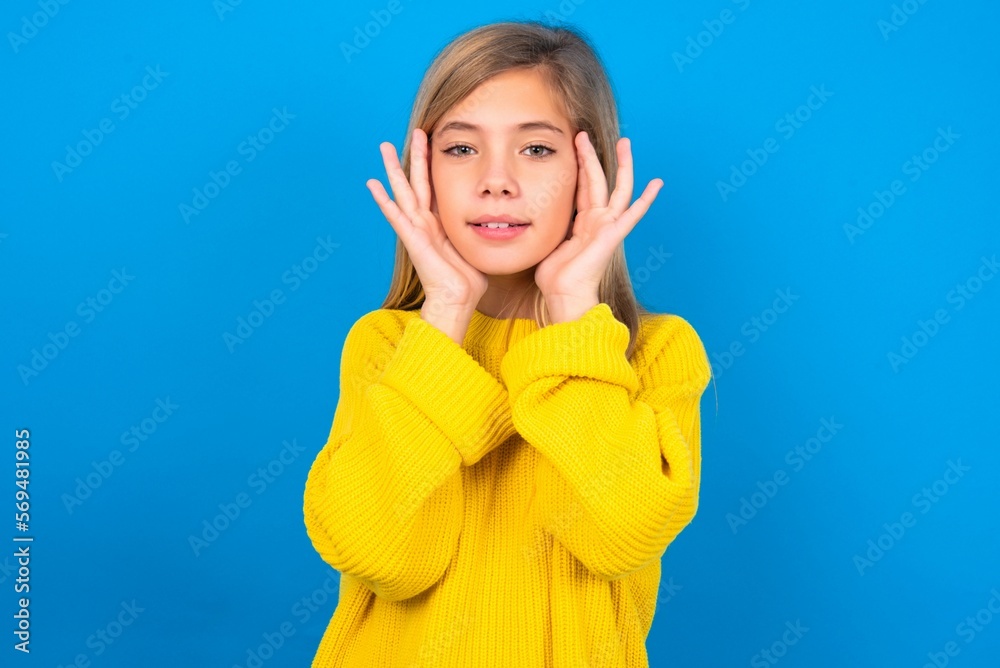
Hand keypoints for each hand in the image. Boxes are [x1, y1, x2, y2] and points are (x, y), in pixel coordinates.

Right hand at [366, 128, 488, 309]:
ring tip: (384, 148)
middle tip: (414, 130)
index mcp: (440, 223)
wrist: (457, 301)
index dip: (433, 164)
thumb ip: (479, 229)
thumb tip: (499, 218)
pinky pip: (397, 217)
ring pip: (404, 192)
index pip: (435, 186)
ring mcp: (416, 231)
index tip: (434, 141)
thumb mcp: (476, 245)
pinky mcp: (413, 241)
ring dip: (394, 169)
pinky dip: (384, 201)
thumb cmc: (468, 280)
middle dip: (415, 156)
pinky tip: (372, 185)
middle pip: (418, 182)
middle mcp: (425, 223)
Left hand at [534, 132, 662, 312]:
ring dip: (621, 165)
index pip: (583, 188)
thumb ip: (551, 226)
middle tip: (584, 134)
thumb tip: (533, 213)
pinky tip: (658, 183)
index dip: (580, 167)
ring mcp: (607, 227)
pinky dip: (646, 199)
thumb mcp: (549, 243)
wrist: (564, 296)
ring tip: (625, 142)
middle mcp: (598, 222)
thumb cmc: (554, 278)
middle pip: (598, 181)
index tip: (575, 146)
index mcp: (583, 223)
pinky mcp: (613, 235)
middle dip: (591, 156)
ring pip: (616, 188)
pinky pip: (632, 213)